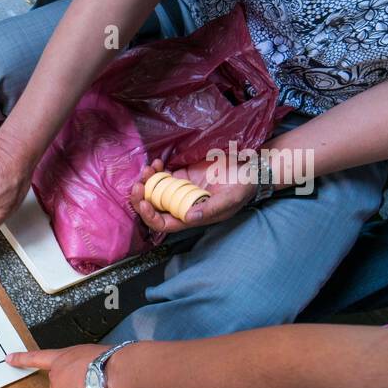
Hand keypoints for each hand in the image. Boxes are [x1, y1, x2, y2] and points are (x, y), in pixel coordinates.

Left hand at [130, 158, 254, 234]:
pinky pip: (163, 176)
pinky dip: (156, 171)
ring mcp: (180, 190)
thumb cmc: (243, 187)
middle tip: (137, 186)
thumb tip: (187, 218)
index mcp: (192, 217)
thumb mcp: (230, 199)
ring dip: (147, 182)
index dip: (150, 217)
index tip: (144, 202)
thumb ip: (209, 209)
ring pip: (155, 191)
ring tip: (148, 170)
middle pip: (154, 207)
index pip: (164, 224)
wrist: (250, 167)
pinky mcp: (182, 176)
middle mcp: (182, 205)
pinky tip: (156, 163)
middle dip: (141, 198)